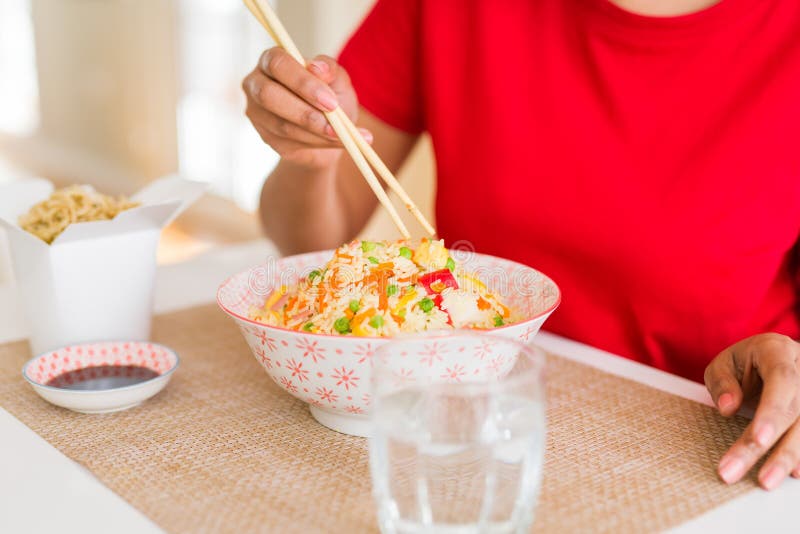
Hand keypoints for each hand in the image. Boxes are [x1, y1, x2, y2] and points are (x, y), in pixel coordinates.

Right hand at [242, 48, 369, 169]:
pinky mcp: (266, 137)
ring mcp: (257, 113)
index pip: (277, 64)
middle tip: (335, 124)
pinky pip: (290, 143)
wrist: (331, 127)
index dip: (303, 83)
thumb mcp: (337, 79)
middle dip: (305, 112)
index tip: (331, 101)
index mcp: (272, 60)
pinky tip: (338, 143)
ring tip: (344, 136)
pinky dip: (318, 144)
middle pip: (269, 95)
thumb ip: (330, 70)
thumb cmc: (331, 94)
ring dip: (316, 133)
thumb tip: (318, 67)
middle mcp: (256, 84)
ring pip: (282, 125)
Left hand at [704, 333, 799, 489]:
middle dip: (774, 448)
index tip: (758, 440)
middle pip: (794, 411)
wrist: (771, 358)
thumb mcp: (724, 363)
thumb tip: (727, 407)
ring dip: (788, 458)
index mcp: (778, 351)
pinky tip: (792, 473)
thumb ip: (722, 383)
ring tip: (766, 482)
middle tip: (752, 475)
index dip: (772, 412)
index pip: (781, 380)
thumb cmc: (744, 363)